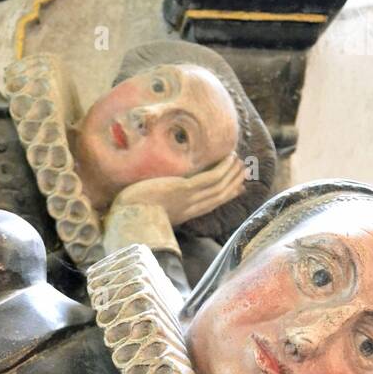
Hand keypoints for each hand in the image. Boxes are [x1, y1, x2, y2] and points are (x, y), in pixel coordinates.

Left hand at [112, 153, 246, 225]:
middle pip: (219, 196)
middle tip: (245, 171)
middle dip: (233, 183)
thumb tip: (157, 197)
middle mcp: (190, 208)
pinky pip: (210, 178)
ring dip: (231, 173)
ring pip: (219, 186)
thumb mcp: (150, 209)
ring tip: (239, 160)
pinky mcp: (184, 190)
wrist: (127, 215)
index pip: (210, 204)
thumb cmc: (132, 212)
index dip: (226, 196)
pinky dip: (223, 169)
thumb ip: (159, 204)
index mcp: (183, 214)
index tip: (238, 189)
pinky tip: (229, 158)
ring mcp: (188, 199)